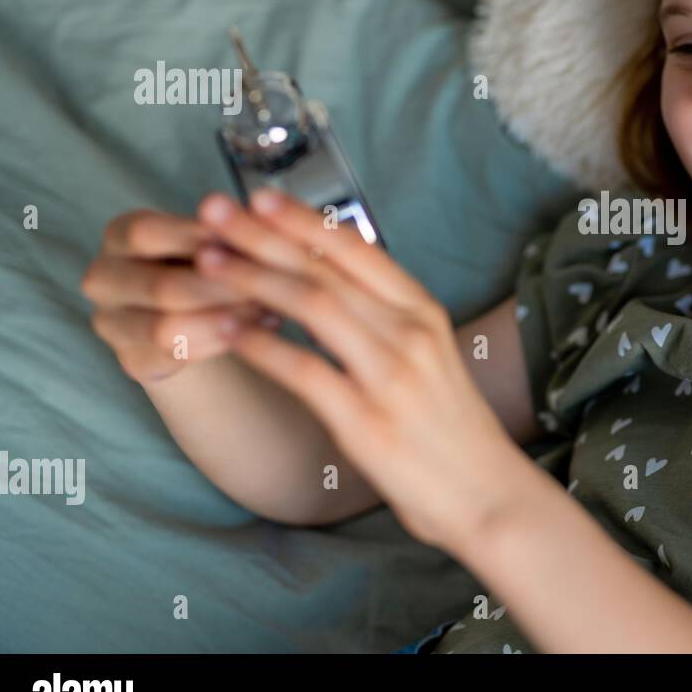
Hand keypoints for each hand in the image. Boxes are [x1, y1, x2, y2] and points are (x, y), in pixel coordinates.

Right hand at [81, 208, 276, 383]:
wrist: (194, 308)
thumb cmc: (209, 257)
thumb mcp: (214, 236)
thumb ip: (227, 231)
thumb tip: (256, 224)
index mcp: (119, 235)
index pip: (147, 234)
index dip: (199, 238)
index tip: (248, 240)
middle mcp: (104, 278)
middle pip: (162, 288)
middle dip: (224, 287)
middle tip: (273, 285)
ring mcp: (111, 323)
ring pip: (167, 330)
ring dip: (226, 320)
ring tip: (272, 309)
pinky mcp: (131, 360)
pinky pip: (179, 357)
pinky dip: (224, 342)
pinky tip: (260, 330)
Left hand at [191, 188, 529, 552]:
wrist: (486, 495)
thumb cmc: (451, 429)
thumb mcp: (431, 357)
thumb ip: (387, 320)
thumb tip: (331, 283)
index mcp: (425, 312)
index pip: (358, 249)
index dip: (304, 219)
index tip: (260, 196)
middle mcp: (411, 334)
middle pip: (325, 268)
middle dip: (263, 235)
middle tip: (213, 212)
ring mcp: (389, 376)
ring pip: (312, 306)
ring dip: (252, 278)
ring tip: (205, 262)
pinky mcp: (365, 422)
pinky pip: (302, 370)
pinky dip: (258, 346)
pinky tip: (225, 331)